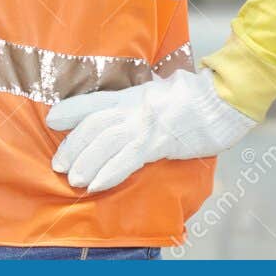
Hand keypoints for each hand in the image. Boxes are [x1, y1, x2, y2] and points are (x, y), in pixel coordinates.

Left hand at [44, 69, 254, 192]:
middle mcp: (133, 108)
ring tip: (73, 180)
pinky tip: (95, 185)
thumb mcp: (162, 91)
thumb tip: (132, 107)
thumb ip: (142, 100)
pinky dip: (108, 173)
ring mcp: (144, 124)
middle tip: (58, 164)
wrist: (223, 100)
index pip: (94, 102)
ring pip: (104, 144)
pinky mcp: (158, 142)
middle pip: (93, 126)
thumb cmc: (197, 98)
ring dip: (85, 163)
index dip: (71, 111)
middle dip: (73, 147)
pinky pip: (127, 159)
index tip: (52, 120)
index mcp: (132, 95)